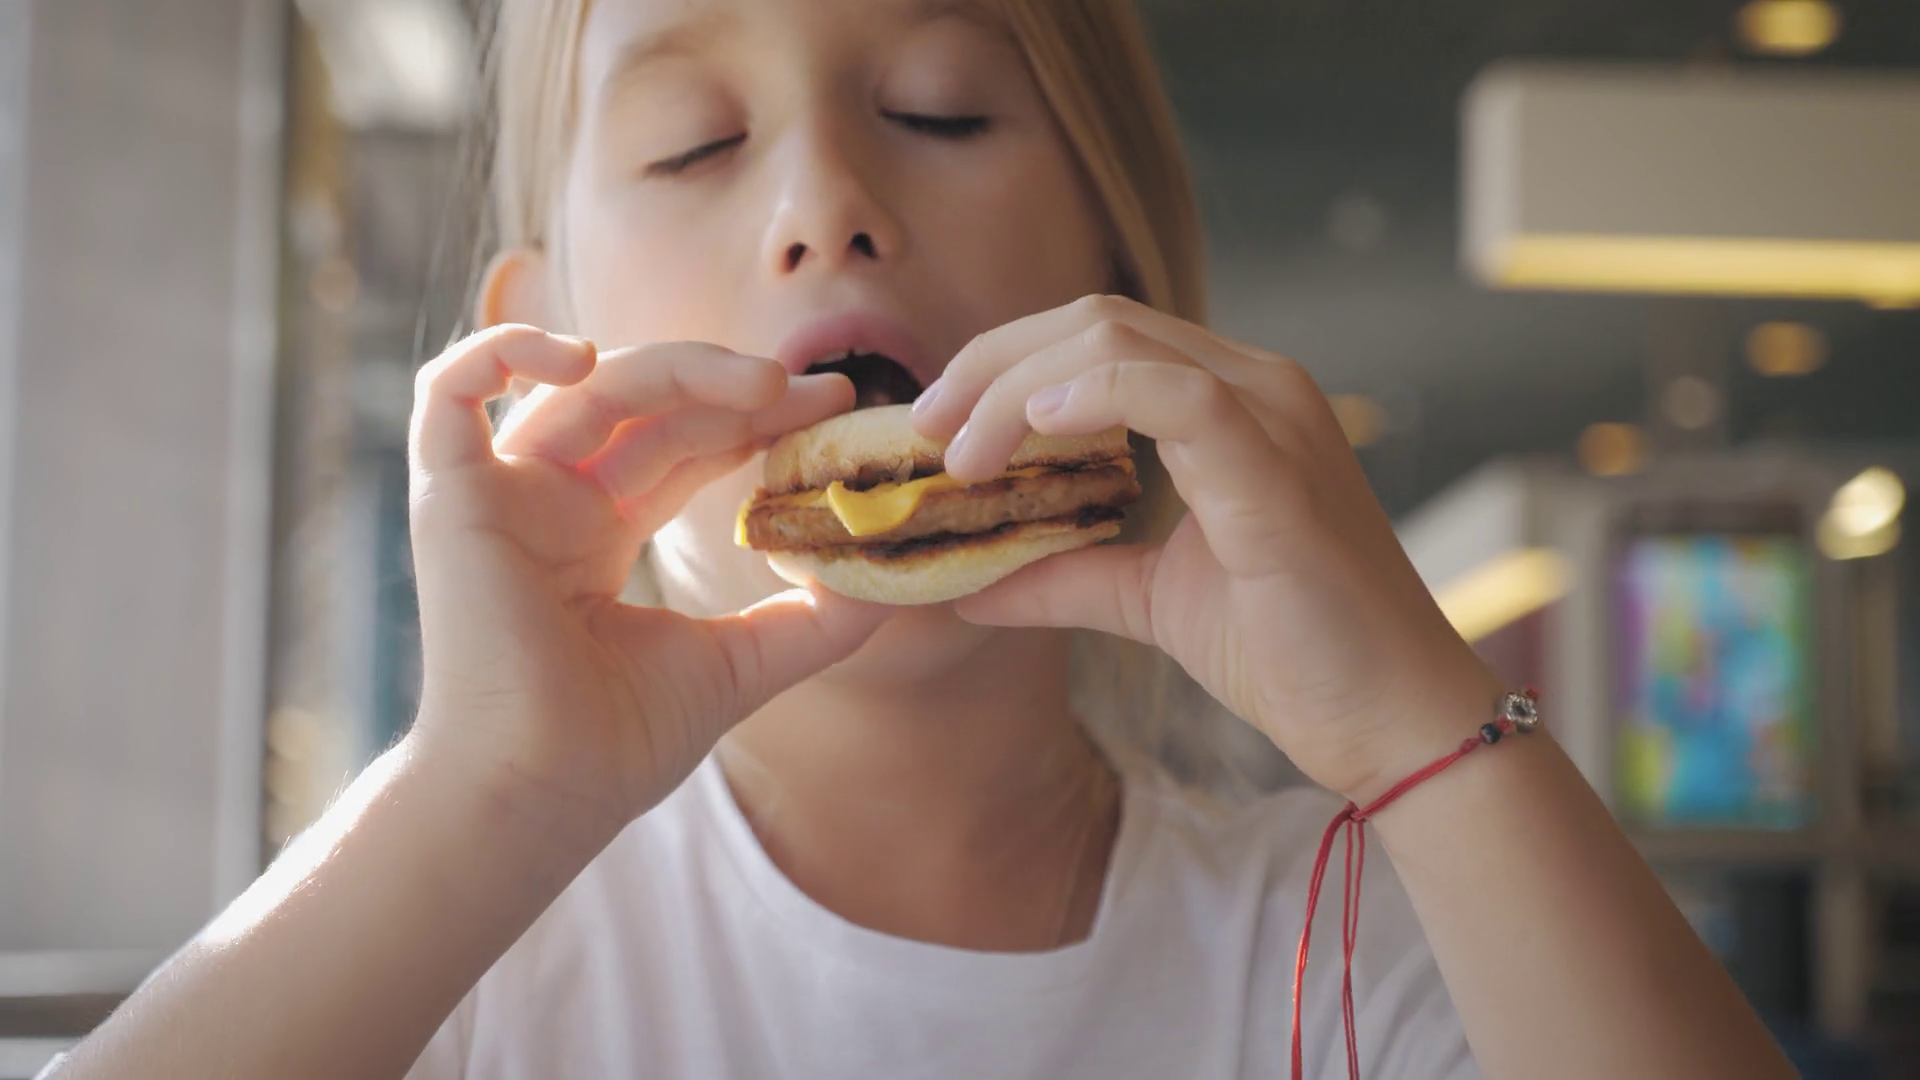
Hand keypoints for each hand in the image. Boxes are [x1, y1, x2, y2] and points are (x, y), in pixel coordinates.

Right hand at [407, 325, 886, 832]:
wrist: (539, 795)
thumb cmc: (619, 745)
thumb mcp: (743, 665)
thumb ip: (813, 619)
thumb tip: (890, 578)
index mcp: (603, 530)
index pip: (686, 441)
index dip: (757, 415)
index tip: (835, 404)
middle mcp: (551, 500)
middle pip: (648, 404)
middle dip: (738, 386)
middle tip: (819, 388)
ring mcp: (499, 493)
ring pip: (583, 385)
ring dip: (675, 366)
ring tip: (762, 382)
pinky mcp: (450, 496)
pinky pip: (451, 389)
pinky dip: (506, 350)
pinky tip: (583, 357)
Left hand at [913, 296, 1502, 803]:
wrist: (1391, 720)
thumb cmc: (1292, 651)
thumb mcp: (1150, 600)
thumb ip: (1066, 574)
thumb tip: (968, 586)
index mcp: (1230, 403)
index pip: (1097, 339)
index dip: (1001, 366)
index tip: (934, 429)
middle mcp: (1257, 386)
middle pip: (1094, 321)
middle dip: (989, 365)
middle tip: (922, 431)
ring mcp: (1274, 417)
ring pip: (1118, 342)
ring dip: (1015, 386)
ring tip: (960, 453)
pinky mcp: (1278, 471)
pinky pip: (1176, 396)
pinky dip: (1092, 396)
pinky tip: (1032, 429)